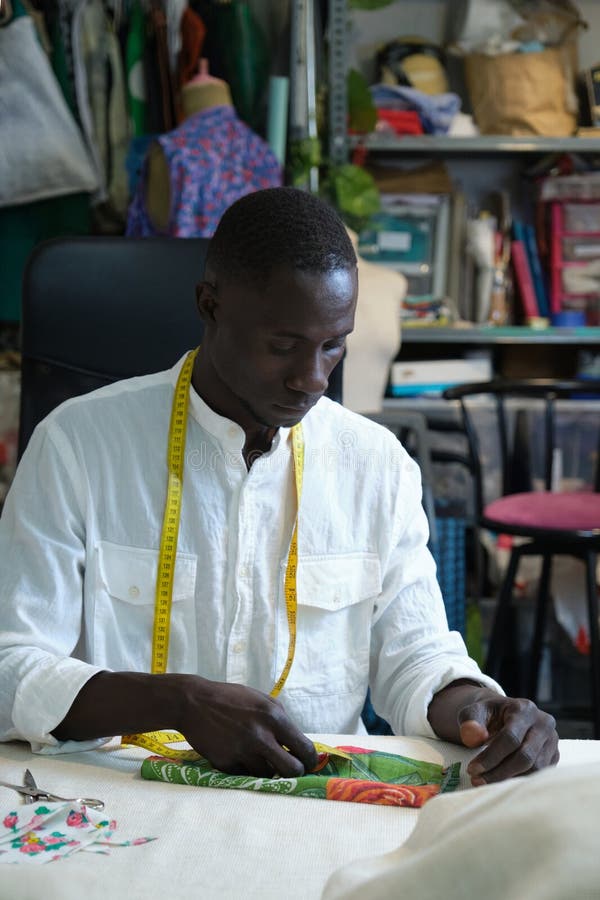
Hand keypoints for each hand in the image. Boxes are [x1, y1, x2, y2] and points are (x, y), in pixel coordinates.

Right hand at [178, 676, 317, 777]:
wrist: (194, 702)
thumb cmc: (232, 699)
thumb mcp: (262, 701)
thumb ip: (281, 722)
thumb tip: (298, 746)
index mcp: (274, 717)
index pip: (304, 748)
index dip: (310, 760)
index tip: (308, 764)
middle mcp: (261, 736)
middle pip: (291, 770)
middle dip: (294, 772)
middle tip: (289, 768)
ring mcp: (242, 751)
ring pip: (267, 775)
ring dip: (266, 769)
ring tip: (257, 755)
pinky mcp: (226, 763)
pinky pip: (245, 775)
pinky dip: (245, 769)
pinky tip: (237, 753)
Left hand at [459, 691, 558, 785]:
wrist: (504, 716)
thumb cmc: (488, 715)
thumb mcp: (474, 712)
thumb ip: (470, 721)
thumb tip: (473, 735)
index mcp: (524, 709)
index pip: (510, 738)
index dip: (491, 756)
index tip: (472, 769)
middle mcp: (544, 723)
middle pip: (525, 757)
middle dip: (499, 772)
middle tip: (477, 780)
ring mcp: (552, 740)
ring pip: (534, 769)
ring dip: (508, 779)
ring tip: (485, 781)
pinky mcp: (554, 755)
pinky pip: (539, 774)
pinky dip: (518, 780)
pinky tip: (500, 780)